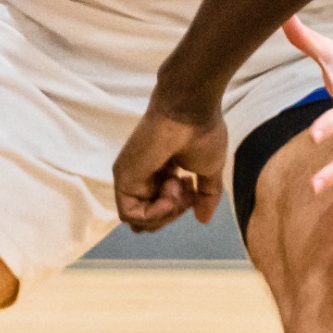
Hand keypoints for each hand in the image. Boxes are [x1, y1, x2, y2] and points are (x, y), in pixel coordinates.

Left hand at [114, 101, 228, 232]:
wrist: (190, 111)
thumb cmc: (202, 133)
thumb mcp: (209, 171)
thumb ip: (206, 196)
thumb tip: (203, 220)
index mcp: (162, 173)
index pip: (162, 209)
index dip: (178, 209)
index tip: (193, 190)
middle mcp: (144, 176)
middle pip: (150, 220)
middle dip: (173, 214)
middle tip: (187, 191)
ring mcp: (131, 177)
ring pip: (140, 221)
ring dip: (166, 213)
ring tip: (178, 186)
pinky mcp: (123, 178)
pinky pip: (130, 214)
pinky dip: (153, 214)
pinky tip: (168, 196)